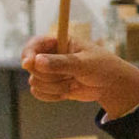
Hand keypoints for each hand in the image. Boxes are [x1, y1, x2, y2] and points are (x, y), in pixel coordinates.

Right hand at [21, 34, 138, 118]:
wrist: (111, 85)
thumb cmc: (102, 67)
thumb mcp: (84, 63)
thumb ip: (61, 63)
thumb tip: (37, 61)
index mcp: (58, 42)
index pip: (34, 45)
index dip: (28, 54)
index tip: (28, 63)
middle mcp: (49, 55)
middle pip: (32, 67)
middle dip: (51, 76)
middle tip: (72, 76)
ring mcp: (48, 71)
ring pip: (35, 82)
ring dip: (56, 87)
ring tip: (75, 83)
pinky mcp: (49, 85)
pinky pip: (38, 92)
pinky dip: (52, 95)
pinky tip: (68, 92)